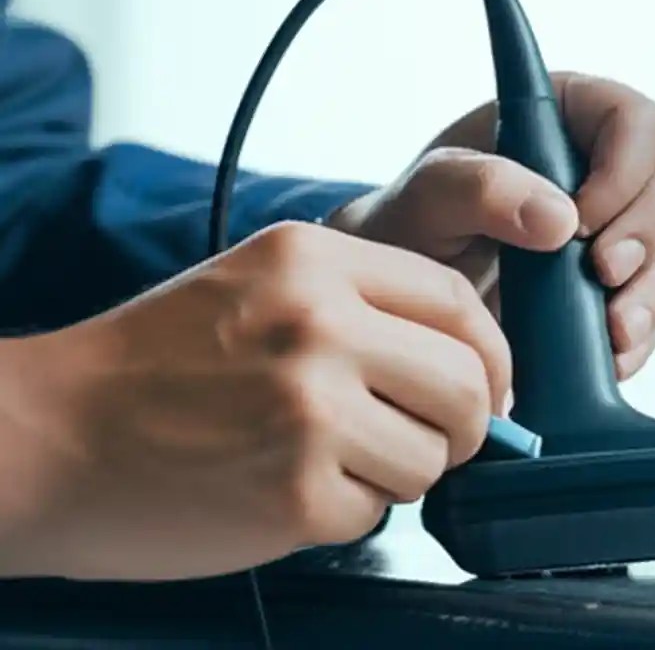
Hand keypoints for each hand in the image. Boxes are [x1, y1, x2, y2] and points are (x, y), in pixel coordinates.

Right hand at [0, 222, 507, 580]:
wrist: (43, 436)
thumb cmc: (153, 366)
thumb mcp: (258, 288)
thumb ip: (364, 311)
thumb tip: (471, 366)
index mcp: (313, 260)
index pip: (456, 301)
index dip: (491, 355)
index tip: (487, 389)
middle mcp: (318, 324)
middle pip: (467, 382)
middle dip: (467, 426)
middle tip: (433, 440)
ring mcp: (308, 408)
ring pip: (433, 456)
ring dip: (399, 473)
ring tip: (331, 461)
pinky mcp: (295, 489)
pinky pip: (376, 511)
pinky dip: (344, 512)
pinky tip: (285, 490)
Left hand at [328, 72, 654, 379]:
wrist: (406, 303)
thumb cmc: (412, 228)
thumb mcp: (425, 198)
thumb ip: (478, 187)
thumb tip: (558, 219)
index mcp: (570, 117)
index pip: (640, 121)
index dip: (629, 169)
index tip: (582, 221)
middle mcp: (609, 167)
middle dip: (652, 231)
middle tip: (603, 273)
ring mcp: (622, 230)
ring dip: (650, 293)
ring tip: (607, 328)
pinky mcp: (622, 290)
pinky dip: (637, 336)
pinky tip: (604, 353)